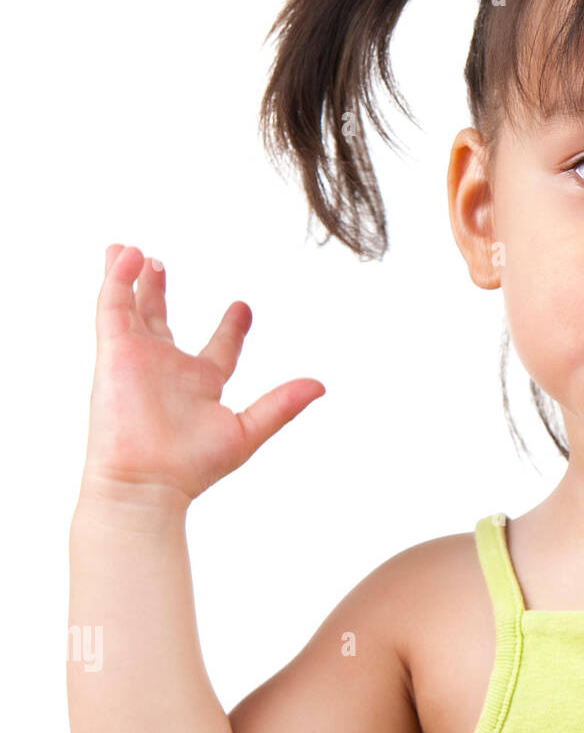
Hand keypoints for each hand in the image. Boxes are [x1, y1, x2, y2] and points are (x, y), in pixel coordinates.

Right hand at [81, 245, 325, 506]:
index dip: (232, 327)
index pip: (220, 349)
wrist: (147, 482)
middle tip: (158, 262)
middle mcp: (167, 368)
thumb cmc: (193, 467)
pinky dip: (118, 279)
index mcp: (201, 385)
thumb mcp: (247, 430)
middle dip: (158, 291)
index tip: (243, 307)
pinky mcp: (114, 351)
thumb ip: (282, 404)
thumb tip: (320, 385)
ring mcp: (138, 358)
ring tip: (132, 251)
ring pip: (131, 308)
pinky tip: (127, 255)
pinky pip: (113, 306)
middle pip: (161, 320)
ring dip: (130, 277)